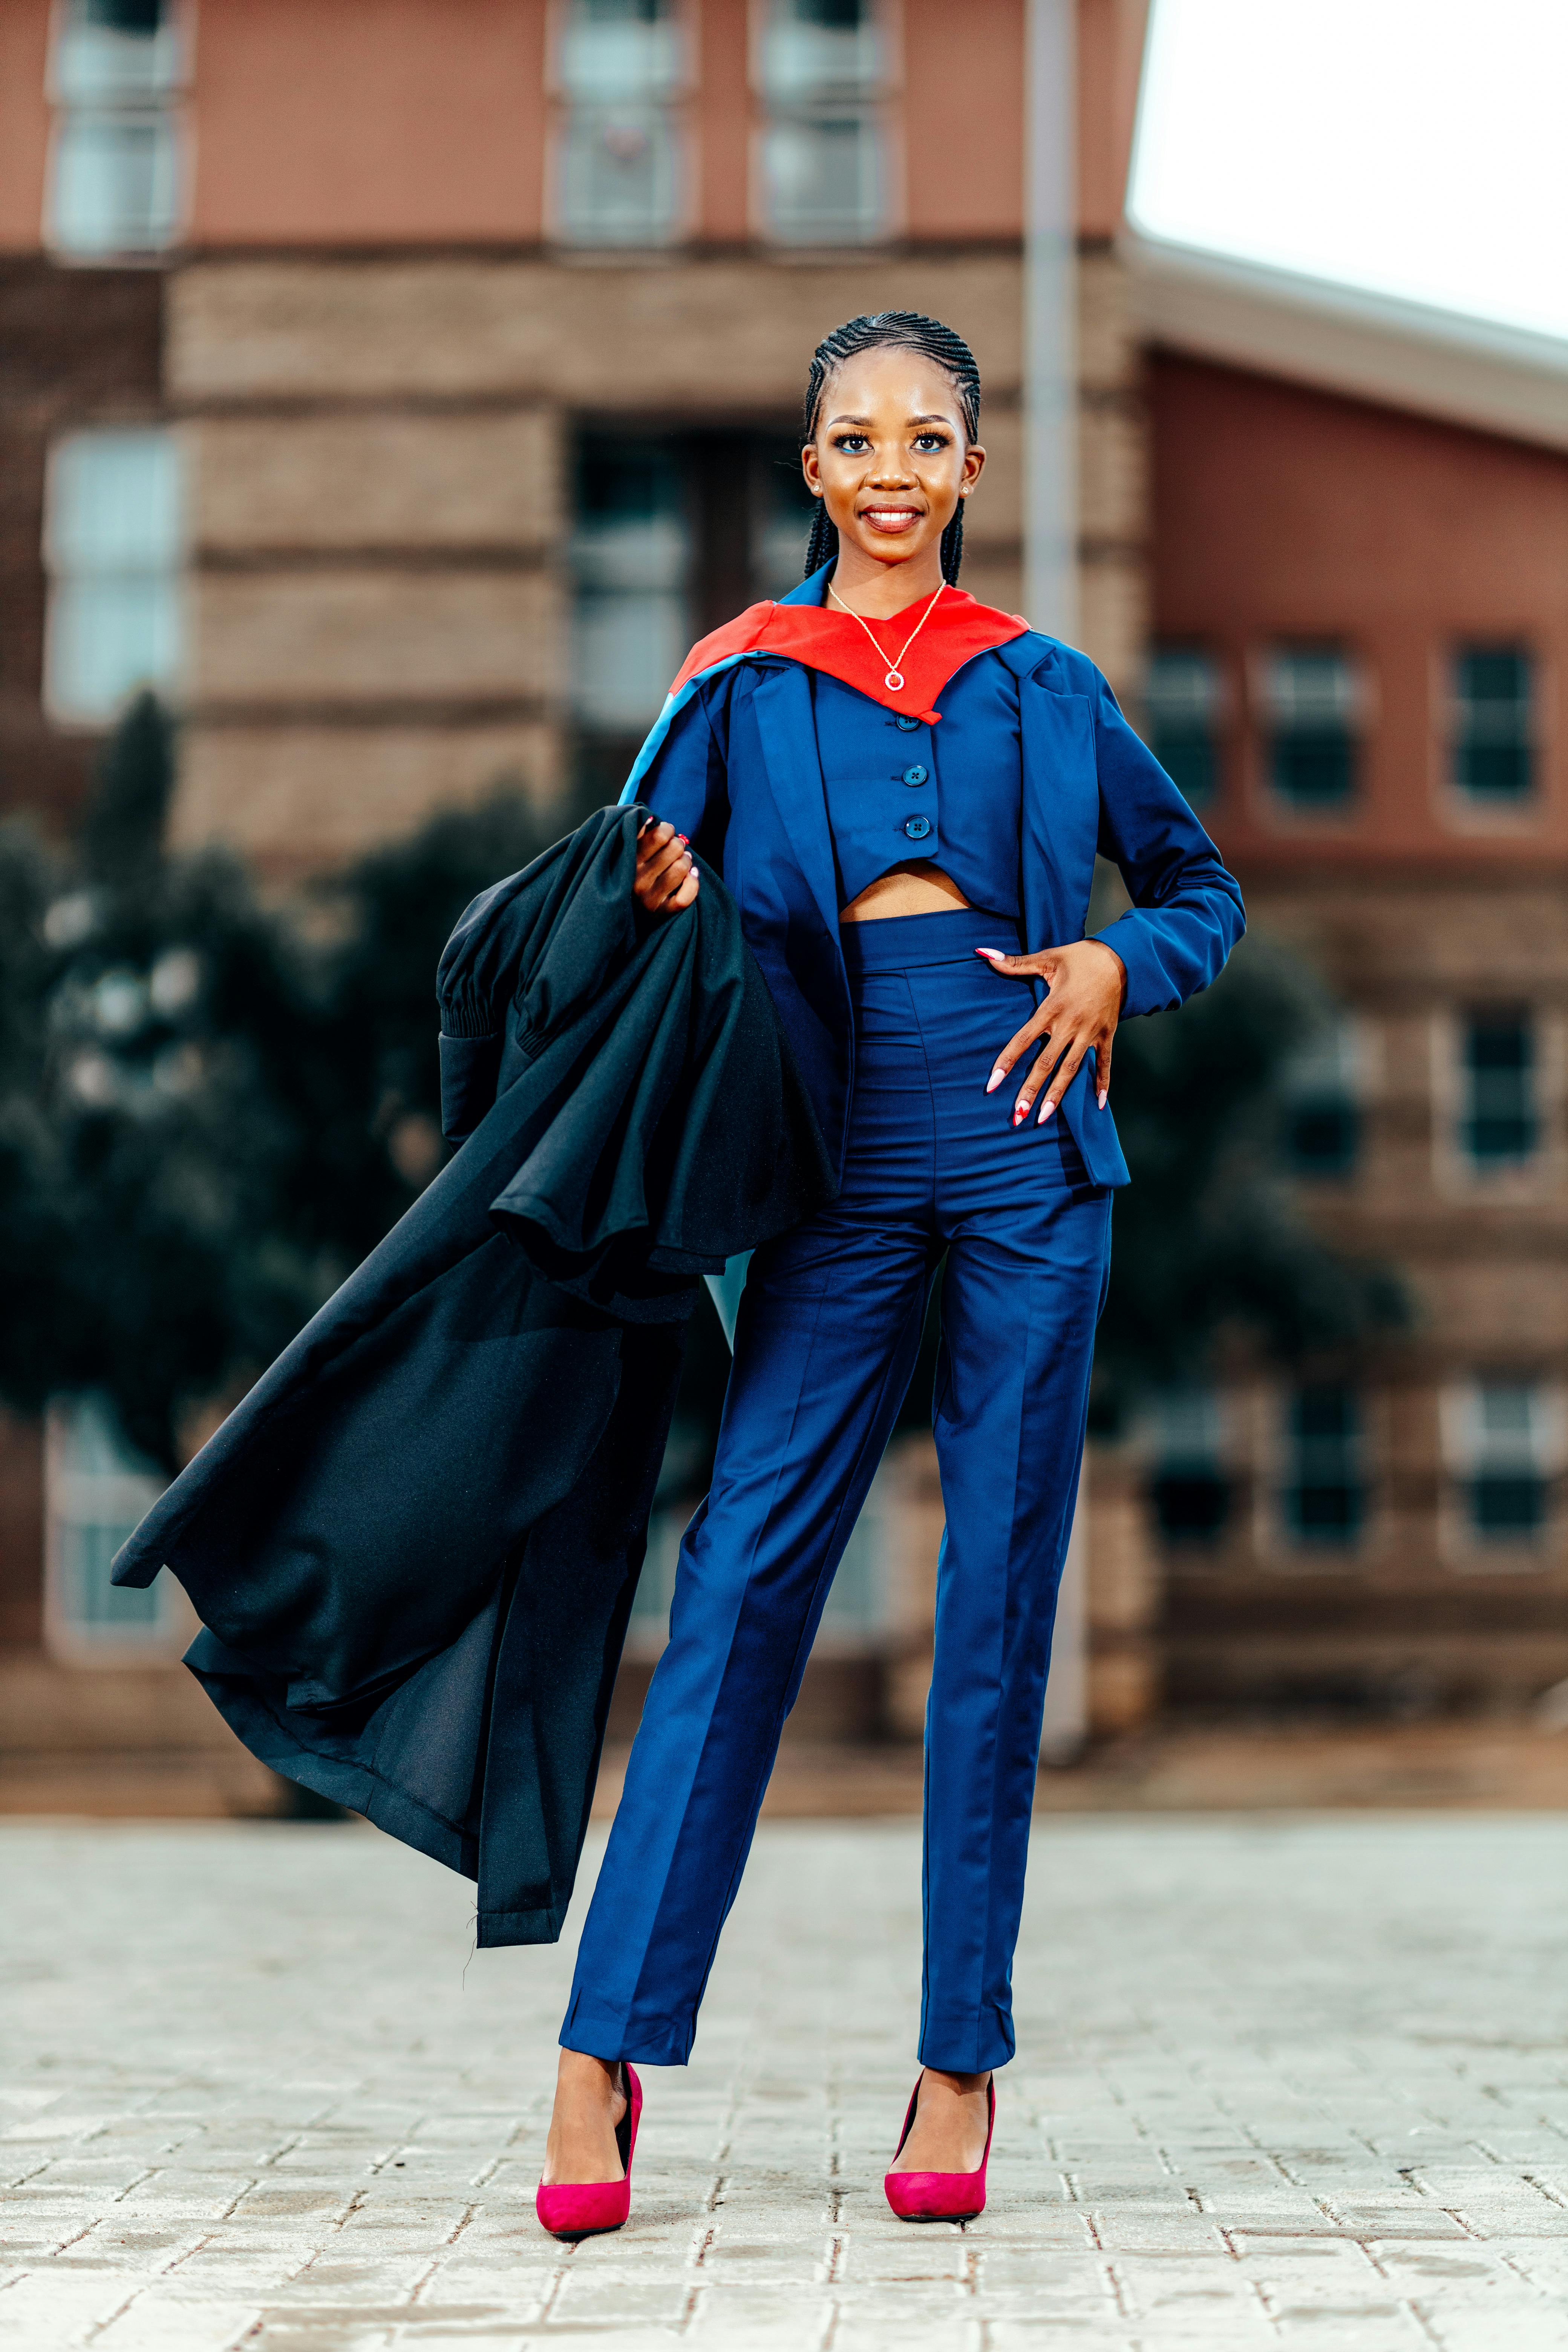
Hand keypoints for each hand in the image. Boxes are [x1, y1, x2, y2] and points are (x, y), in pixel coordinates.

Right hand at [634, 818, 698, 916]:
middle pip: (674, 848)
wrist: (632, 907)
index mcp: (629, 860)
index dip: (668, 830)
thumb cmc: (638, 869)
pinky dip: (693, 882)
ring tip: (682, 862)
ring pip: (681, 868)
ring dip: (687, 861)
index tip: (666, 834)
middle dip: (679, 845)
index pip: (659, 835)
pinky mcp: (661, 912)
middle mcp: (636, 880)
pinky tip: (692, 875)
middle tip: (675, 850)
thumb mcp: (633, 848)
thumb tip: (651, 819)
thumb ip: (639, 832)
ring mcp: (648, 898)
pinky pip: (686, 896)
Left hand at [976, 938, 1126, 1125]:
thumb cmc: (1081, 957)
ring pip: (1071, 1069)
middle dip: (1031, 1089)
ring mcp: (1090, 1033)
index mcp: (1053, 1007)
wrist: (1122, 958)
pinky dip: (1102, 1084)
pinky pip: (1104, 1063)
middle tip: (1018, 1114)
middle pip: (1047, 1063)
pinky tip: (1098, 1105)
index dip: (1007, 1062)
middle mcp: (1071, 1024)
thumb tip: (984, 955)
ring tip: (1042, 1117)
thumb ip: (1016, 963)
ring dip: (1057, 1095)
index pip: (1023, 1039)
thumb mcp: (1048, 958)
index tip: (993, 1084)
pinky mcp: (1107, 1035)